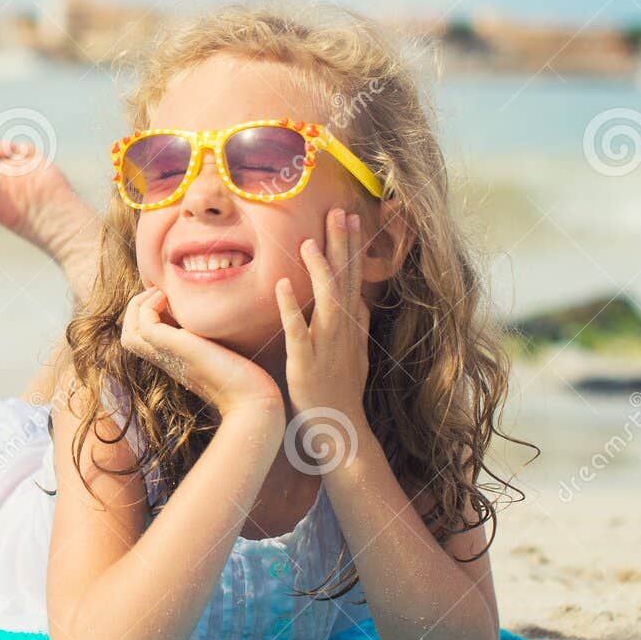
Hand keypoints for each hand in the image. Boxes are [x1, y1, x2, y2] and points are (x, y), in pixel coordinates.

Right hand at [120, 287, 282, 416]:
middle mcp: (166, 360)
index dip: (147, 316)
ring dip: (138, 306)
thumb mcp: (222, 353)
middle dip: (136, 309)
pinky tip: (169, 297)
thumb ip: (211, 340)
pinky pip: (144, 323)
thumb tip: (217, 321)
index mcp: (175, 361)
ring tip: (160, 294)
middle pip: (128, 336)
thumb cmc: (247, 381)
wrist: (251, 401)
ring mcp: (168, 355)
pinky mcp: (175, 347)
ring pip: (129, 332)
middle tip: (158, 293)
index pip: (142, 340)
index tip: (168, 299)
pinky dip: (149, 305)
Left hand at [275, 206, 370, 422]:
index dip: (352, 247)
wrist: (340, 427)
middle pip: (345, 280)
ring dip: (319, 271)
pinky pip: (298, 331)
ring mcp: (326, 347)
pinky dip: (290, 308)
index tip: (352, 216)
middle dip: (342, 246)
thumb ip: (357, 326)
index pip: (354, 277)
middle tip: (340, 212)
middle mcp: (342, 331)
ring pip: (327, 302)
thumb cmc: (343, 391)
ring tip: (309, 242)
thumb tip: (359, 299)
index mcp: (350, 325)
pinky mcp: (306, 363)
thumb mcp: (355, 354)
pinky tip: (281, 286)